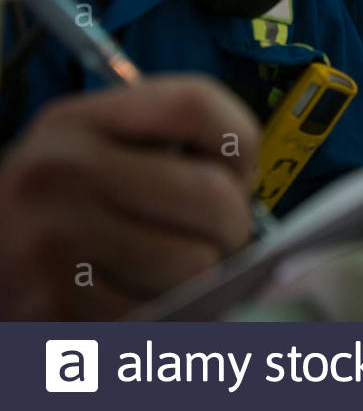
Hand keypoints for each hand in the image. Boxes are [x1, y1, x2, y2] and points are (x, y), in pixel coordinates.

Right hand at [0, 75, 260, 319]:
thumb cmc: (60, 210)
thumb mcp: (94, 151)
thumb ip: (171, 151)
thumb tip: (249, 198)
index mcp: (77, 121)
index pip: (195, 105)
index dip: (240, 143)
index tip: (238, 172)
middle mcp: (59, 172)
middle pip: (213, 196)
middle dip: (230, 228)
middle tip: (212, 238)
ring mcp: (52, 242)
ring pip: (196, 267)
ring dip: (196, 281)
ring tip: (160, 272)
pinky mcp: (54, 309)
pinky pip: (160, 317)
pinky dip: (162, 318)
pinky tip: (131, 301)